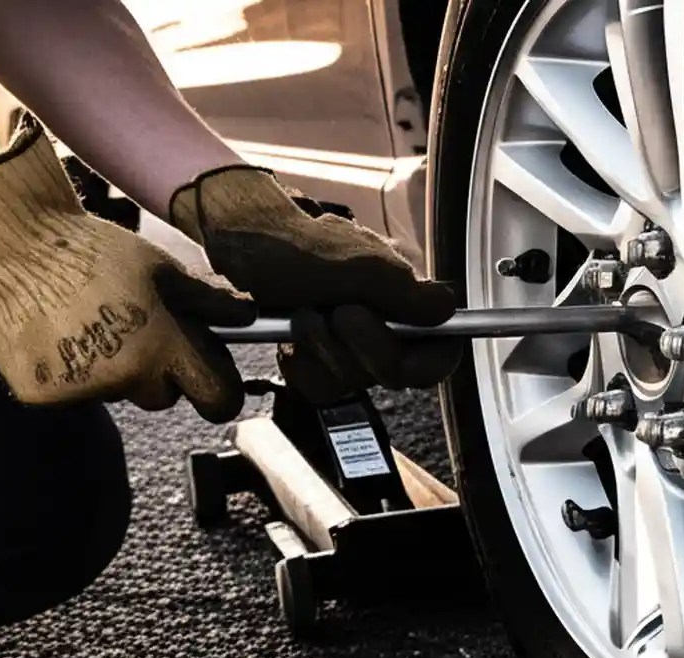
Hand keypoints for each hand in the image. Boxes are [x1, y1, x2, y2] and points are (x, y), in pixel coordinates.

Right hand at [0, 123, 253, 421]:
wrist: (13, 248)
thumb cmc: (94, 252)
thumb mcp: (162, 268)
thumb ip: (208, 301)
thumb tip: (250, 316)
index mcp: (163, 348)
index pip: (216, 398)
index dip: (222, 392)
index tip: (215, 382)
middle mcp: (125, 377)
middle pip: (161, 396)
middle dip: (158, 372)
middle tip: (137, 329)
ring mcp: (80, 390)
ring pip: (114, 392)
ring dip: (111, 368)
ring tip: (89, 321)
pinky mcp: (40, 395)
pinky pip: (69, 392)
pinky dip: (67, 370)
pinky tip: (56, 332)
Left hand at [169, 166, 461, 403]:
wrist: (236, 244)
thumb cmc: (295, 244)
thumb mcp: (359, 265)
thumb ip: (408, 292)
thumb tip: (447, 309)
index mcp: (402, 302)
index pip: (439, 352)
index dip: (427, 360)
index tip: (402, 347)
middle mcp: (378, 326)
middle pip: (392, 373)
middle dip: (363, 345)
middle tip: (338, 311)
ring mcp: (343, 345)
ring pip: (350, 383)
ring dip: (323, 349)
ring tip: (304, 313)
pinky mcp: (311, 359)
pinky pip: (315, 387)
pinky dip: (299, 363)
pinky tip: (290, 335)